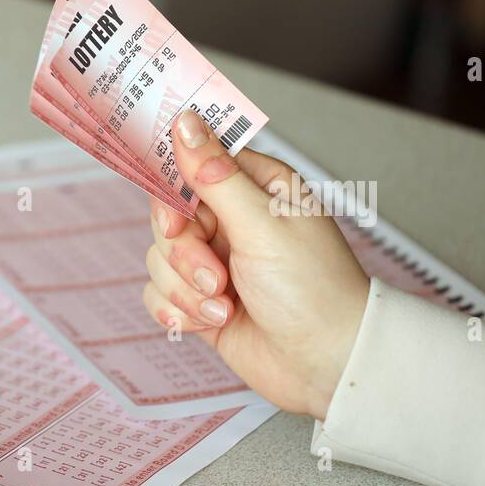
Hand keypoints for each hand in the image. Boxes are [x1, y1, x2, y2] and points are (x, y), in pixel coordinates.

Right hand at [142, 109, 369, 420]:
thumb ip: (214, 175)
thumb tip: (186, 122)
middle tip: (215, 276)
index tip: (178, 220)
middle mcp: (233, 221)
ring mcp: (215, 262)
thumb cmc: (313, 289)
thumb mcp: (261, 224)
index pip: (192, 166)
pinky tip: (209, 323)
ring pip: (160, 259)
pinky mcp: (201, 301)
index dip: (174, 194)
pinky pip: (159, 295)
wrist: (326, 363)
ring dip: (185, 290)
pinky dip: (179, 312)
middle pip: (168, 218)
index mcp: (255, 187)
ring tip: (224, 306)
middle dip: (184, 255)